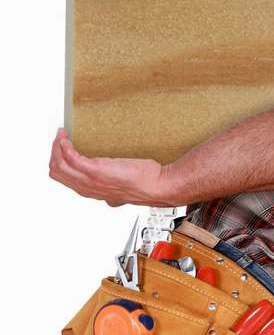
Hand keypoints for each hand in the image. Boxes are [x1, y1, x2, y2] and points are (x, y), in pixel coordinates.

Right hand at [49, 128, 170, 207]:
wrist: (158, 186)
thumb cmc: (144, 185)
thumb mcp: (122, 192)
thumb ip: (112, 193)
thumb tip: (111, 200)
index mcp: (93, 191)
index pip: (64, 178)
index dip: (58, 161)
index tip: (62, 147)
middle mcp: (89, 188)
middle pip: (56, 172)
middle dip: (53, 152)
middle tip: (60, 138)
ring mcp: (91, 180)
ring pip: (59, 165)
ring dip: (56, 146)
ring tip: (62, 134)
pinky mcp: (97, 171)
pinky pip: (71, 158)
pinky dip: (64, 146)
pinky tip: (68, 138)